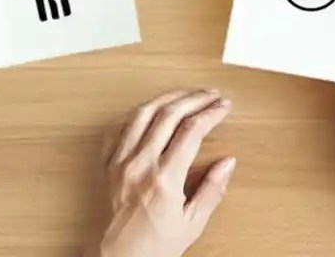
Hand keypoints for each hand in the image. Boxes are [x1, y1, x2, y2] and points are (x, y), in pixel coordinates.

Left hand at [87, 89, 236, 256]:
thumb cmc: (152, 247)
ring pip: (142, 114)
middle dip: (194, 99)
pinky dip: (137, 113)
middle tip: (211, 95)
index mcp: (164, 179)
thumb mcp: (191, 224)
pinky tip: (150, 109)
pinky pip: (119, 128)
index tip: (224, 106)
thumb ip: (212, 190)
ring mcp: (119, 162)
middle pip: (169, 114)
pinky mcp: (106, 165)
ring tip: (186, 94)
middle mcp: (139, 164)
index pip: (192, 131)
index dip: (211, 113)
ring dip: (167, 98)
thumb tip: (228, 163)